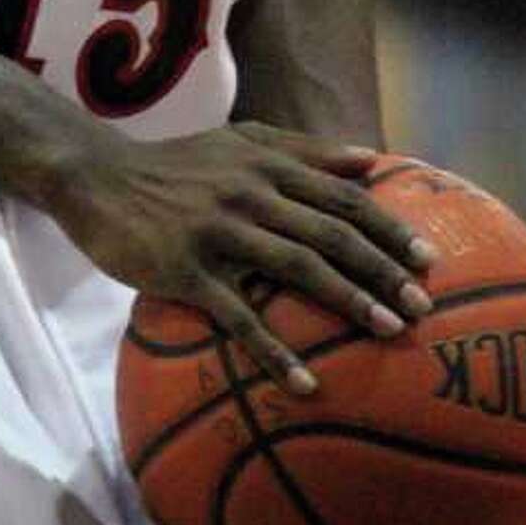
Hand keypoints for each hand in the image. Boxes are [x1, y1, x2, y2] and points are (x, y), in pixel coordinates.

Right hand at [55, 123, 435, 392]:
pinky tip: (306, 383)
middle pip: (331, 233)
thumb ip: (303, 149)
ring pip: (298, 268)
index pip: (342, 196)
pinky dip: (275, 352)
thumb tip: (370, 159)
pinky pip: (239, 317)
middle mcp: (250, 193)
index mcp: (267, 164)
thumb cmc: (174, 165)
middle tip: (421, 307)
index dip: (388, 227)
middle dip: (383, 270)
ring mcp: (219, 231)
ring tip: (388, 333)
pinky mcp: (186, 270)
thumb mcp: (238, 141)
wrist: (97, 178)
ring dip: (349, 301)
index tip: (428, 259)